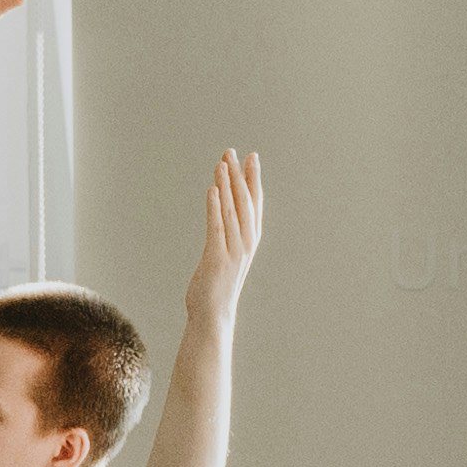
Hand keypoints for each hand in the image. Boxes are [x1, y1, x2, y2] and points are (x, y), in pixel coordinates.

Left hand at [186, 148, 261, 293]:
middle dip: (239, 175)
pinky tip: (212, 189)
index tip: (251, 157)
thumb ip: (228, 234)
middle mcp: (246, 243)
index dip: (253, 179)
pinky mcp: (217, 258)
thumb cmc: (216, 286)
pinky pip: (217, 227)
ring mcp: (233, 251)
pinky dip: (215, 207)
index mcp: (250, 241)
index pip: (254, 203)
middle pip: (244, 202)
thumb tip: (222, 212)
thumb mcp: (226, 255)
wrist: (213, 315)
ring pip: (231, 210)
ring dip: (226, 185)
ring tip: (221, 163)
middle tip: (232, 151)